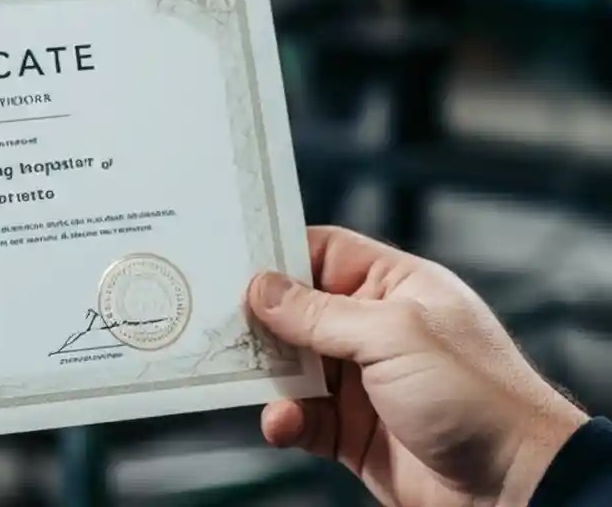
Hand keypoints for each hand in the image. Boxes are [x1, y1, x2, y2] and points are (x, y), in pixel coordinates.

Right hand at [248, 227, 587, 506]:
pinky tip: (281, 422)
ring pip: (291, 366)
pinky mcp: (352, 430)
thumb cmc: (480, 400)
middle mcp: (376, 330)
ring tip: (250, 380)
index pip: (325, 253)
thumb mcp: (394, 336)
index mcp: (396, 288)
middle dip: (260, 321)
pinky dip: (283, 419)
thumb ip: (321, 313)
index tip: (234, 264)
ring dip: (268, 376)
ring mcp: (362, 382)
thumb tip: (263, 288)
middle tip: (222, 325)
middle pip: (297, 311)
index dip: (280, 256)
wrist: (514, 490)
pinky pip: (300, 416)